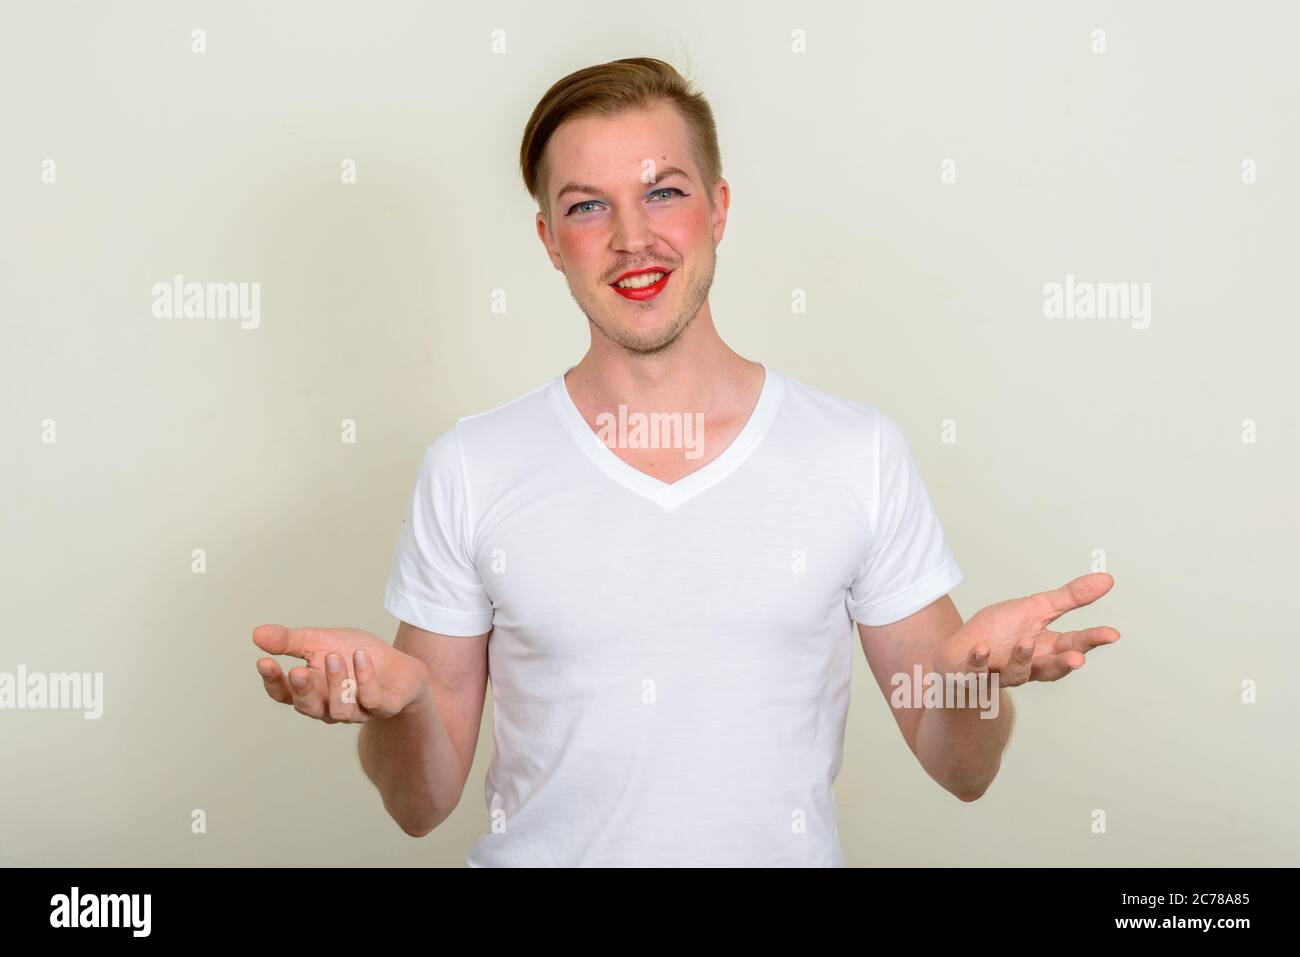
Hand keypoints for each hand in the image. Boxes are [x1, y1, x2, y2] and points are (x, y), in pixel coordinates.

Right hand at [252, 625, 430, 722]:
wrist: (399, 664)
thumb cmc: (355, 654)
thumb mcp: (320, 641)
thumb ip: (290, 641)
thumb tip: (256, 634)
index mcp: (310, 690)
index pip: (283, 693)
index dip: (272, 681)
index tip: (264, 662)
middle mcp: (329, 706)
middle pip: (307, 707)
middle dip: (302, 690)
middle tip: (297, 671)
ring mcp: (356, 711)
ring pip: (339, 708)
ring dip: (335, 681)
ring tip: (335, 656)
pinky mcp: (383, 707)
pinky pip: (371, 700)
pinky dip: (365, 679)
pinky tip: (361, 657)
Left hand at [933, 572, 1119, 686]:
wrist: (959, 651)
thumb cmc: (998, 631)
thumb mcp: (1035, 608)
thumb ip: (1070, 598)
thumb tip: (1107, 579)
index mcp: (1045, 648)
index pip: (1074, 644)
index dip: (1092, 640)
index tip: (1112, 633)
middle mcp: (1028, 665)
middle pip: (1051, 667)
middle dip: (1064, 663)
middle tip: (1077, 658)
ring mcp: (1001, 674)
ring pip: (1016, 674)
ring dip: (1022, 659)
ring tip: (1025, 643)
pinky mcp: (973, 676)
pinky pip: (976, 672)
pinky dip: (979, 661)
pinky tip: (981, 650)